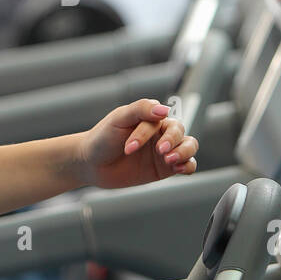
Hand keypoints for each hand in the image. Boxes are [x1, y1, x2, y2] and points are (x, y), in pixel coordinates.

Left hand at [80, 98, 199, 189]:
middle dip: (173, 141)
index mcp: (150, 118)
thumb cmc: (102, 138)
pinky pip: (186, 165)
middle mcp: (159, 133)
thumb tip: (165, 109)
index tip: (129, 146)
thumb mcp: (118, 119)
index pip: (161, 119)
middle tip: (159, 151)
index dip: (147, 133)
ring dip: (185, 152)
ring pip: (189, 146)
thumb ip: (141, 109)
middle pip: (180, 131)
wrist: (91, 164)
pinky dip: (188, 166)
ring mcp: (163, 151)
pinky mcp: (164, 169)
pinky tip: (179, 169)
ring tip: (170, 160)